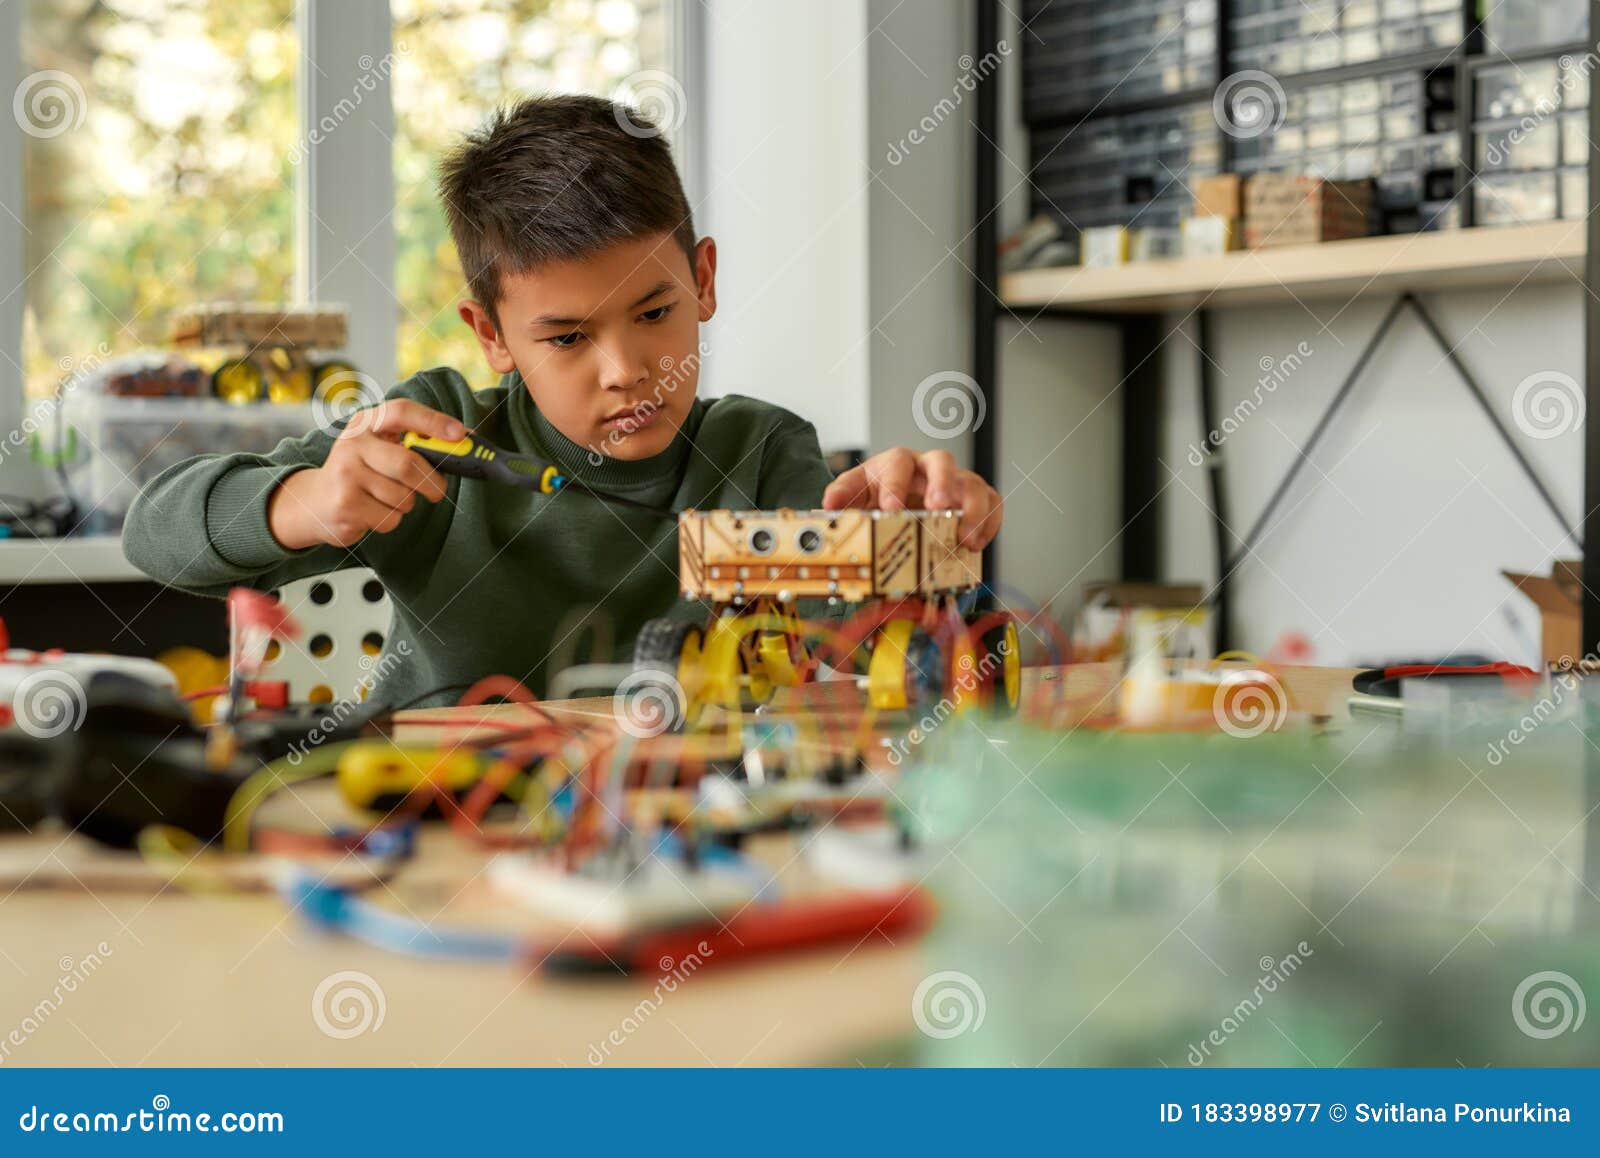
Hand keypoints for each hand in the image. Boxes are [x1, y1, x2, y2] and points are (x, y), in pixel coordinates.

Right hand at [268, 400, 461, 549]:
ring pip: (403, 497)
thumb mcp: (378, 449)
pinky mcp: (346, 505)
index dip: (434, 421)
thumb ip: (413, 443)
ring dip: (407, 504)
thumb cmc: (360, 474)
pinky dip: (392, 520)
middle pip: (408, 464)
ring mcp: (345, 475)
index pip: (402, 412)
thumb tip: (464, 442)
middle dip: (432, 482)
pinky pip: (391, 518)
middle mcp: (352, 444)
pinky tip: (373, 512)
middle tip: (438, 491)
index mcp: (364, 423)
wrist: (314, 503)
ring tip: (388, 499)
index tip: (460, 434)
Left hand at [822, 447, 1002, 549]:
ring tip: (964, 539)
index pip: (898, 463)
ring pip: (973, 484)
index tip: (890, 509)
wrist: (901, 502)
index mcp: (897, 464)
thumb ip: (843, 497)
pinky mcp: (976, 498)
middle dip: (942, 483)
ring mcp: (956, 481)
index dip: (895, 484)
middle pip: (942, 461)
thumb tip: (829, 502)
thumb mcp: (856, 494)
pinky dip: (990, 522)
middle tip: (937, 507)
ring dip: (971, 511)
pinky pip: (992, 502)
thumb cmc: (879, 496)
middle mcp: (929, 468)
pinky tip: (976, 544)